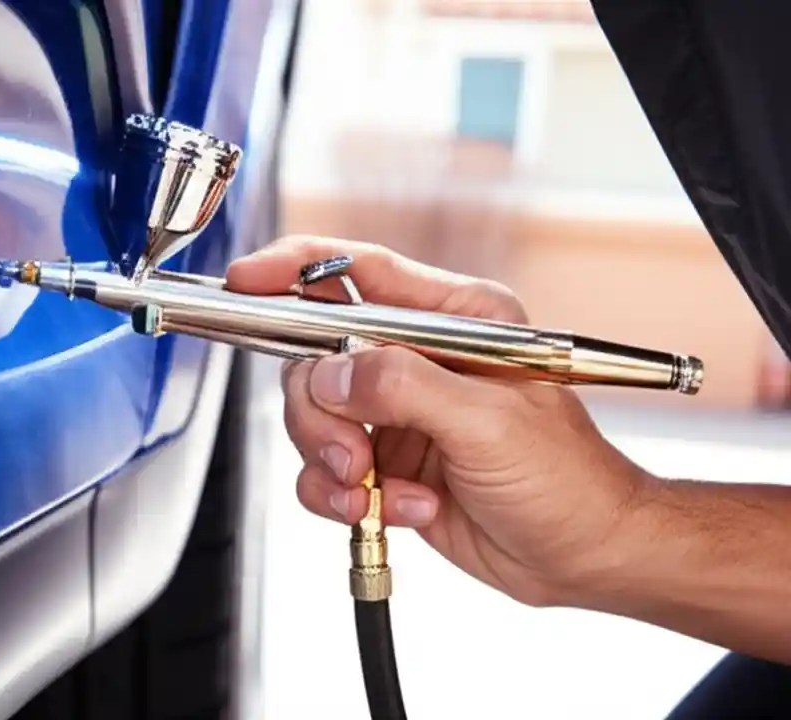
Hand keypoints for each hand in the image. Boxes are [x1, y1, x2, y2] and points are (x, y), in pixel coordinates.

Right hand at [226, 235, 655, 605]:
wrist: (581, 555)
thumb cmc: (567, 478)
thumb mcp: (488, 422)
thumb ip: (403, 387)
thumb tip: (332, 374)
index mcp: (452, 320)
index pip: (357, 275)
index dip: (295, 271)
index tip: (247, 280)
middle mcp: (416, 359)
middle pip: (315, 358)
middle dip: (319, 412)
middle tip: (351, 453)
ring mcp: (396, 412)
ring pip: (312, 418)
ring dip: (332, 463)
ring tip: (374, 489)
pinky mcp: (384, 463)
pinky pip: (324, 471)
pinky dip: (345, 498)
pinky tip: (397, 509)